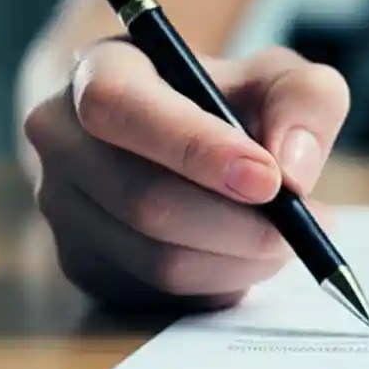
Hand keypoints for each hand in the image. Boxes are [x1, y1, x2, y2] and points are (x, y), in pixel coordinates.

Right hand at [24, 43, 349, 309]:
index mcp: (100, 72)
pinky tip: (245, 254)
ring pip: (158, 260)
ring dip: (241, 259)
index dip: (196, 149)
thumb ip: (305, 101)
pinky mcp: (85, 267)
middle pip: (145, 200)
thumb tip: (292, 168)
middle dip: (239, 223)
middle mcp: (64, 140)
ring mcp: (64, 210)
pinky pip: (162, 295)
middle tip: (301, 225)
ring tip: (285, 236)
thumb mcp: (282, 79)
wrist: (191, 142)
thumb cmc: (233, 103)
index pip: (122, 109)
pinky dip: (222, 282)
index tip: (268, 180)